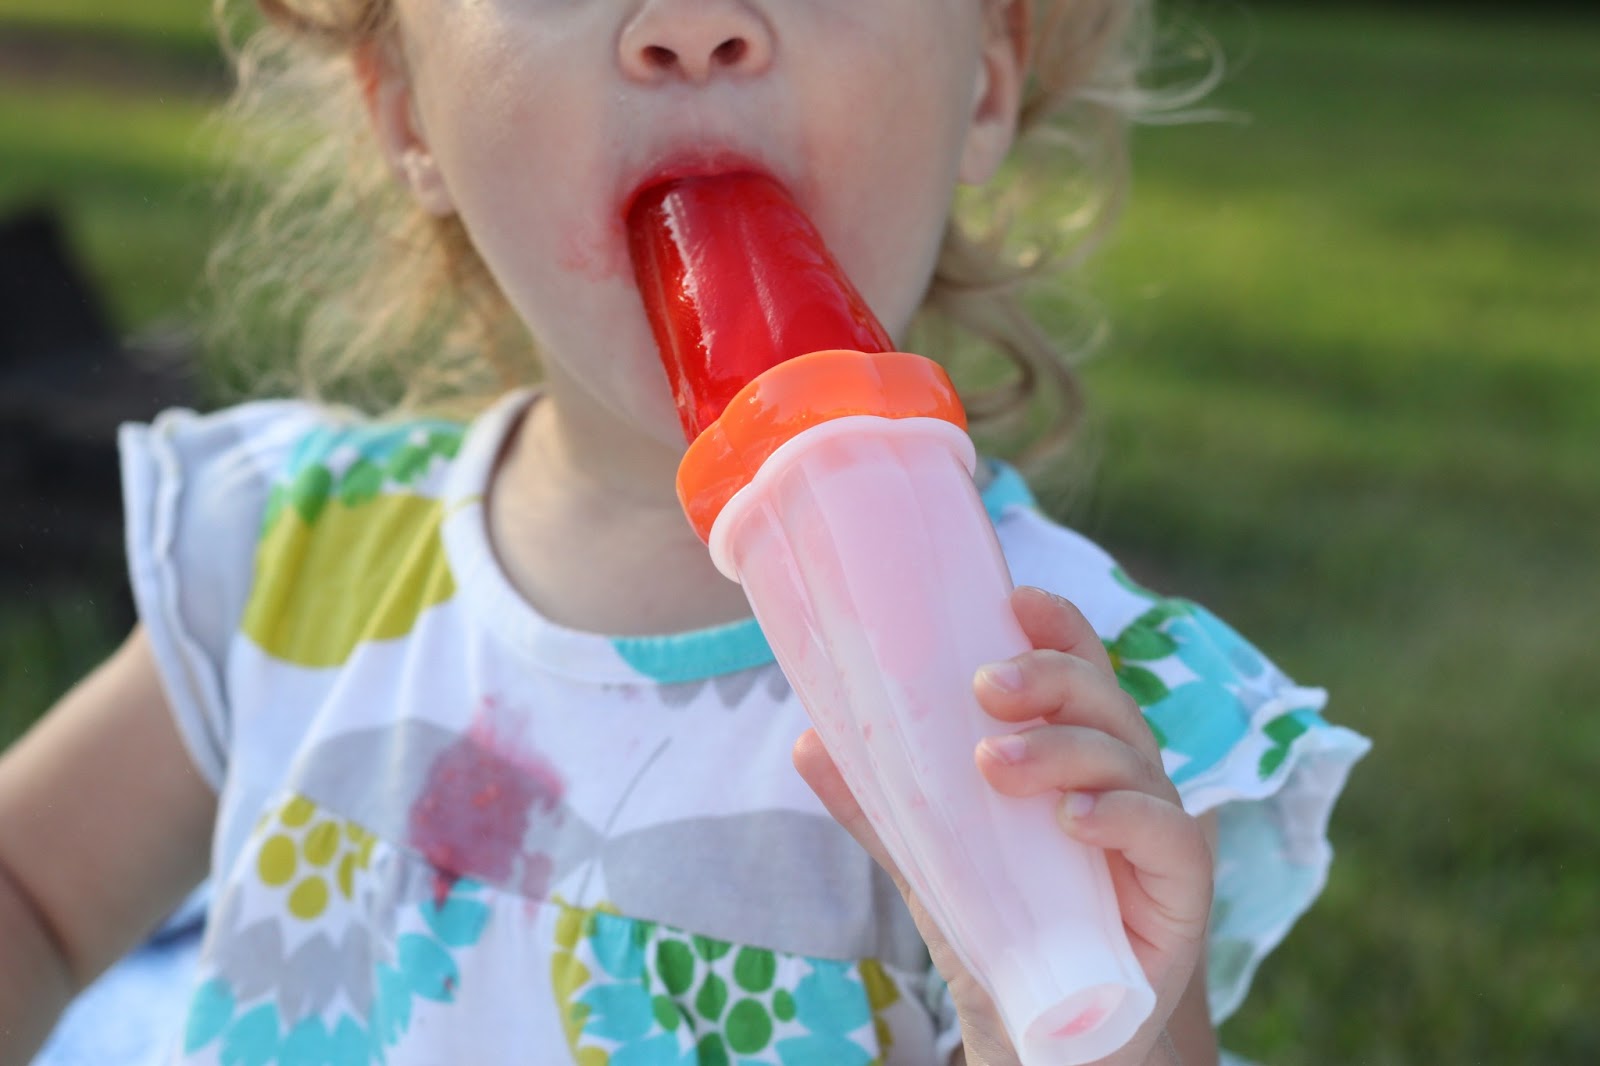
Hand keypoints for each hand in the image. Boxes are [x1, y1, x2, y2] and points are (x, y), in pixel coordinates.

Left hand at [793, 586, 1213, 1065]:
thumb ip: (883, 807)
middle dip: (1049, 678)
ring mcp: (1157, 829)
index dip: (1057, 628)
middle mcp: (1123, 778)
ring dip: (1062, 749)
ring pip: (1131, 758)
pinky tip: (1071, 820)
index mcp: (1074, 752)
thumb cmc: (1005, 928)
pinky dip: (1121, 817)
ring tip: (992, 762)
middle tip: (984, 685)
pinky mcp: (1181, 889)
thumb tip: (808, 742)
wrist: (1047, 1032)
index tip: (1013, 599)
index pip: (1078, 669)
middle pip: (1103, 700)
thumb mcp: (933, 860)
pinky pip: (1167, 834)